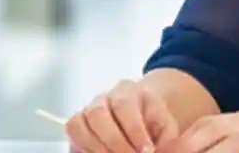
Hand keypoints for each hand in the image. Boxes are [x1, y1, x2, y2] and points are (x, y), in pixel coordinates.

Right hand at [65, 79, 179, 152]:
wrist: (143, 119)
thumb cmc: (153, 123)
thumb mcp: (166, 126)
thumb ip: (164, 137)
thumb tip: (153, 150)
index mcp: (128, 91)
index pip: (125, 105)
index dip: (133, 130)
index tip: (146, 150)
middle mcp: (104, 98)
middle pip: (97, 113)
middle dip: (114, 141)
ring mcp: (87, 111)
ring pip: (79, 124)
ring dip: (96, 147)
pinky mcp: (77, 126)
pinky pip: (73, 135)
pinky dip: (84, 148)